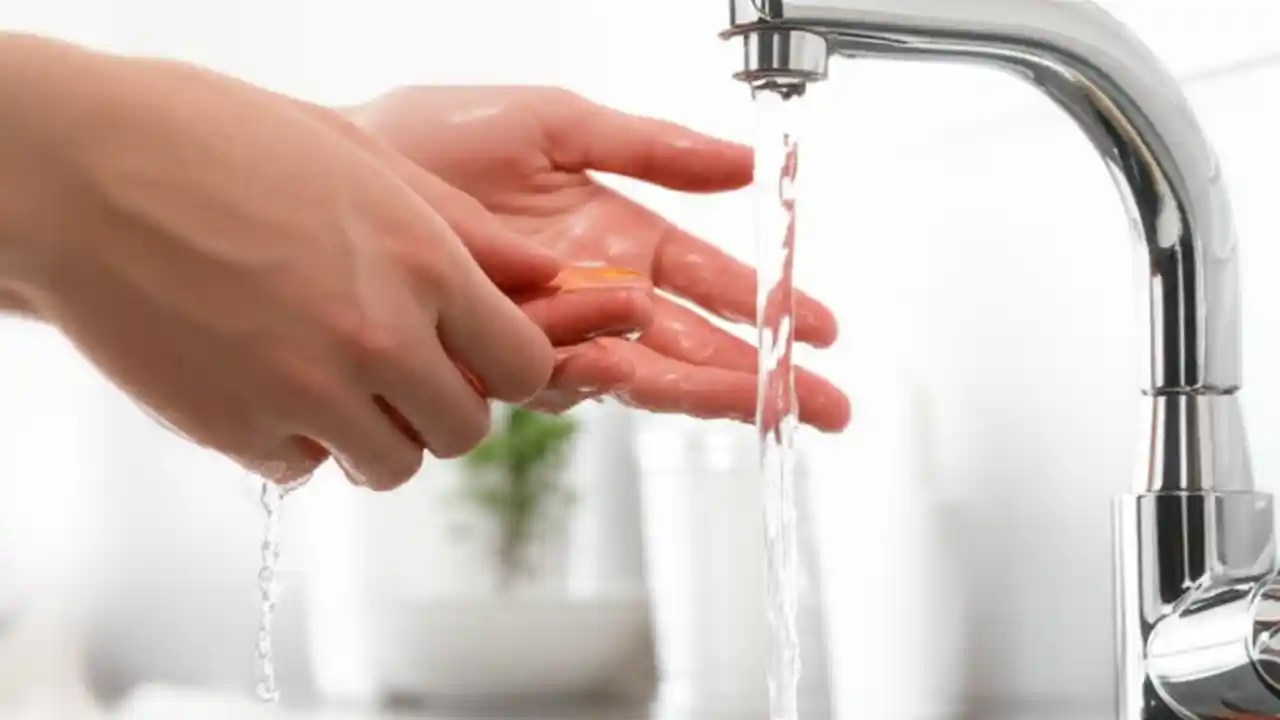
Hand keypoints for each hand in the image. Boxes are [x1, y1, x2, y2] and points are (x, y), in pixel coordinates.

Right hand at [0, 37, 558, 488]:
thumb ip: (463, 229)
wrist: (81, 168)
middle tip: (398, 377)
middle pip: (465, 430)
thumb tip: (541, 275)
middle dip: (440, 409)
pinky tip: (262, 384)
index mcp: (422, 264)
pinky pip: (301, 469)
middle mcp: (378, 337)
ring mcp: (307, 391)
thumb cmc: (219, 143)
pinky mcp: (238, 429)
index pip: (522, 364)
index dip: (507, 368)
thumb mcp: (362, 161)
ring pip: (391, 465)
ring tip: (330, 385)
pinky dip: (292, 441)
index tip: (477, 359)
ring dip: (373, 437)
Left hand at [351, 87, 850, 430]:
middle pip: (691, 345)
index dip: (765, 305)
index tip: (820, 328)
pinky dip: (627, 379)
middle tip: (825, 405)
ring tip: (774, 405)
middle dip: (762, 375)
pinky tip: (670, 380)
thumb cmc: (433, 142)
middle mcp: (591, 295)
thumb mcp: (556, 124)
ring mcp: (552, 332)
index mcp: (613, 237)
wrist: (339, 172)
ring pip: (646, 375)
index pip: (706, 281)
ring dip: (712, 391)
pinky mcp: (507, 359)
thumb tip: (744, 161)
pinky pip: (577, 378)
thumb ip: (650, 145)